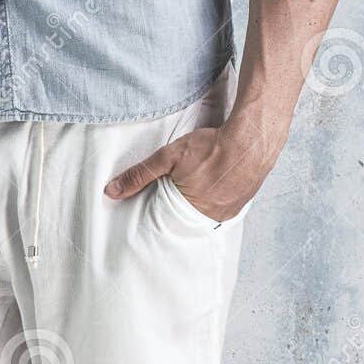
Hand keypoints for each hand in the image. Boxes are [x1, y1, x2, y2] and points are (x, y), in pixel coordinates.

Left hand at [104, 120, 276, 222]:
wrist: (252, 140)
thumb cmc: (210, 147)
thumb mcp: (168, 157)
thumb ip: (140, 175)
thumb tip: (111, 191)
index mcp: (190, 212)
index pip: (167, 222)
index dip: (159, 214)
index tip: (152, 210)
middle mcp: (211, 218)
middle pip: (186, 220)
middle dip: (178, 210)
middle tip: (175, 195)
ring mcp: (229, 212)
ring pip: (206, 214)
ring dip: (198, 205)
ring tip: (194, 190)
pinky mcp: (242, 203)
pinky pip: (223, 208)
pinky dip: (215, 200)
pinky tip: (213, 187)